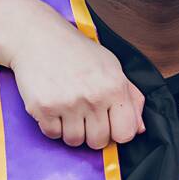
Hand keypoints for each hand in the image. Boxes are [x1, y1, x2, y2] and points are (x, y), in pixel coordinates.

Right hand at [8, 30, 145, 148]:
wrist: (39, 37)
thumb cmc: (77, 51)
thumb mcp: (111, 66)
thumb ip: (131, 97)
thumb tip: (139, 128)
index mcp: (115, 86)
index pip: (126, 133)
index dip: (117, 131)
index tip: (108, 122)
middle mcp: (94, 96)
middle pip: (99, 141)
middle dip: (92, 132)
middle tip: (85, 113)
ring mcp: (68, 103)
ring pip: (75, 141)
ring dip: (71, 129)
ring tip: (68, 108)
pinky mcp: (44, 108)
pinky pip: (53, 135)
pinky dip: (52, 125)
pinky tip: (54, 106)